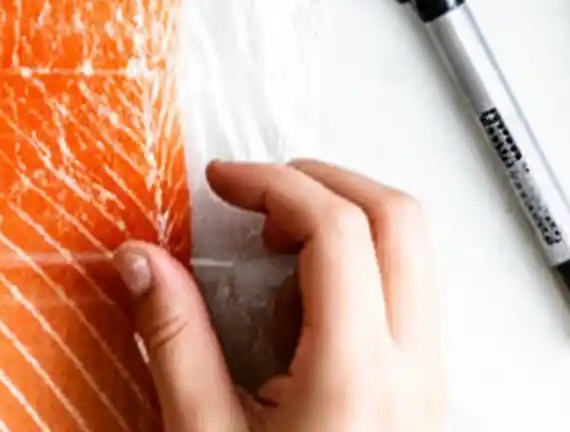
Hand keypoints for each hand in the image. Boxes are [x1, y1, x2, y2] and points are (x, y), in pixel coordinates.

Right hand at [116, 160, 442, 431]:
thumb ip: (172, 339)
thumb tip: (141, 261)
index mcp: (354, 372)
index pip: (338, 229)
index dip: (275, 184)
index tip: (224, 183)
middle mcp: (411, 367)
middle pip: (399, 219)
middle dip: (324, 179)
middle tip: (258, 186)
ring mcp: (428, 378)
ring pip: (416, 251)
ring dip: (349, 216)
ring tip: (274, 234)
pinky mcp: (425, 390)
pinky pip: (411, 290)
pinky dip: (362, 258)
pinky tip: (301, 289)